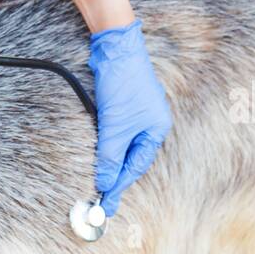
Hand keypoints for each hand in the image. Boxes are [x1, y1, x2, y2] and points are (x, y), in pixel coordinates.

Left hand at [88, 19, 171, 216]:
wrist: (114, 48)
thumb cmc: (122, 83)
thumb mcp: (115, 125)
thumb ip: (110, 155)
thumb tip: (105, 182)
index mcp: (156, 130)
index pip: (136, 166)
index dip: (120, 186)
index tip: (106, 205)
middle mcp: (148, 125)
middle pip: (130, 159)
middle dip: (115, 179)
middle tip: (100, 202)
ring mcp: (135, 116)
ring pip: (121, 148)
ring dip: (109, 164)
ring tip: (98, 185)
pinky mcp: (120, 108)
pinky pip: (114, 135)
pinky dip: (106, 148)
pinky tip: (99, 159)